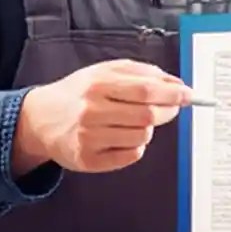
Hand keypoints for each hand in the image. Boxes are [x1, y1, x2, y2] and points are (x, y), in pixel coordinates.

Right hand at [12, 59, 192, 174]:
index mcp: (97, 83)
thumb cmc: (78, 93)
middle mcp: (92, 111)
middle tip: (171, 108)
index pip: (145, 90)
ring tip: (132, 122)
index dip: (171, 94)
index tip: (189, 95)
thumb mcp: (105, 71)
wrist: (41, 118)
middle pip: (147, 115)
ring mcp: (89, 137)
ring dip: (147, 129)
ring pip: (142, 137)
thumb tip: (176, 85)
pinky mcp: (89, 160)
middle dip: (167, 112)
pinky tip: (120, 137)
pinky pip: (130, 156)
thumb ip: (142, 73)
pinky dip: (135, 147)